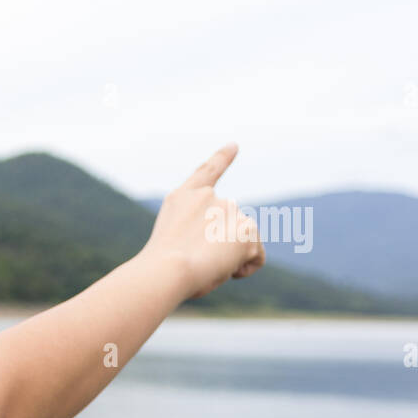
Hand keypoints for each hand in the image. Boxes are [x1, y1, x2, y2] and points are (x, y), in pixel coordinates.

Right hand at [140, 142, 265, 300]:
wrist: (167, 269)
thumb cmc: (161, 267)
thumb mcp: (170, 241)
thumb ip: (195, 232)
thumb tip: (233, 242)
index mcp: (183, 198)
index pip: (207, 172)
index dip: (222, 158)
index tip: (234, 146)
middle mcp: (208, 197)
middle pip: (228, 227)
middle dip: (219, 246)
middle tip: (195, 260)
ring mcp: (229, 210)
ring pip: (241, 242)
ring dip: (229, 258)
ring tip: (205, 265)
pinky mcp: (247, 228)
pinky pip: (256, 257)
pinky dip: (245, 268)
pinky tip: (227, 270)